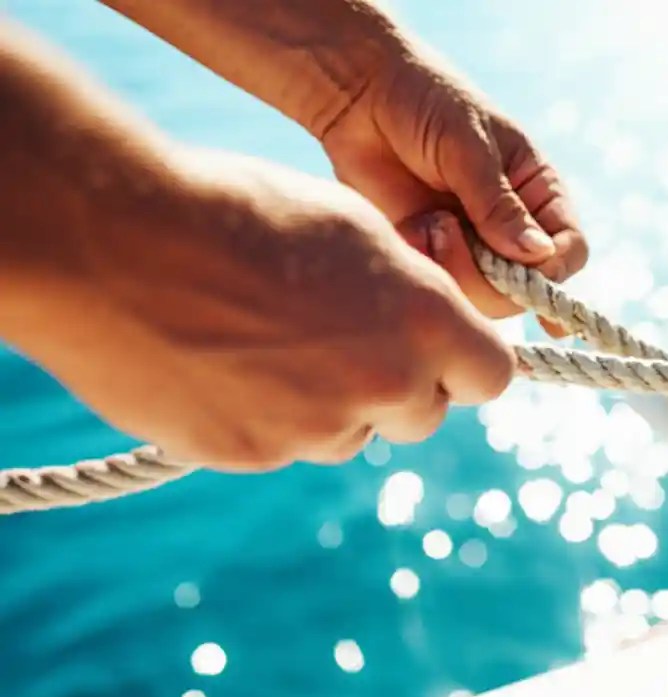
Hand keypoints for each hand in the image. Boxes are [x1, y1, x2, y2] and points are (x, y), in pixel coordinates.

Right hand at [15, 149, 513, 470]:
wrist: (114, 240)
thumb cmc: (238, 208)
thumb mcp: (351, 226)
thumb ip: (407, 289)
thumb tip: (429, 326)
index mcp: (423, 321)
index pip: (492, 375)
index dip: (467, 363)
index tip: (443, 353)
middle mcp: (383, 385)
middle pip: (424, 414)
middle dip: (399, 387)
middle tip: (343, 340)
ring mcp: (317, 429)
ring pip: (351, 434)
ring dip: (331, 404)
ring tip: (265, 340)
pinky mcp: (254, 455)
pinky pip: (283, 446)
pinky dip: (266, 416)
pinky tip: (221, 364)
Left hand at [319, 53, 587, 328]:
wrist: (360, 97)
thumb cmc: (427, 103)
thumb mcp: (469, 149)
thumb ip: (499, 205)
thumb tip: (538, 255)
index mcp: (538, 193)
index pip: (569, 250)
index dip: (553, 271)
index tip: (522, 269)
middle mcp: (512, 226)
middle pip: (526, 287)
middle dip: (492, 277)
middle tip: (449, 232)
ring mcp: (472, 243)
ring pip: (483, 296)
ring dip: (455, 269)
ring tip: (430, 225)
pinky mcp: (433, 253)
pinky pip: (441, 286)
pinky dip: (425, 264)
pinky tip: (410, 230)